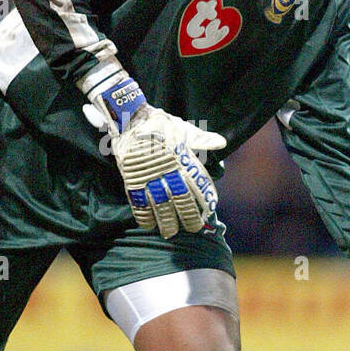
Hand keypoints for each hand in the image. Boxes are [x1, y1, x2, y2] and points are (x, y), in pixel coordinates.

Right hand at [87, 70, 225, 237]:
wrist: (129, 118)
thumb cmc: (159, 123)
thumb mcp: (182, 129)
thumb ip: (201, 139)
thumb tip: (220, 143)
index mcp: (180, 158)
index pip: (197, 184)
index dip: (204, 199)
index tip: (209, 210)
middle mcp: (166, 170)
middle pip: (180, 199)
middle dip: (188, 216)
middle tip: (194, 228)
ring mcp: (148, 176)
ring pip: (160, 205)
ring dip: (166, 222)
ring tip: (171, 233)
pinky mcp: (132, 179)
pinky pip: (138, 202)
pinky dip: (143, 216)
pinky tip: (149, 225)